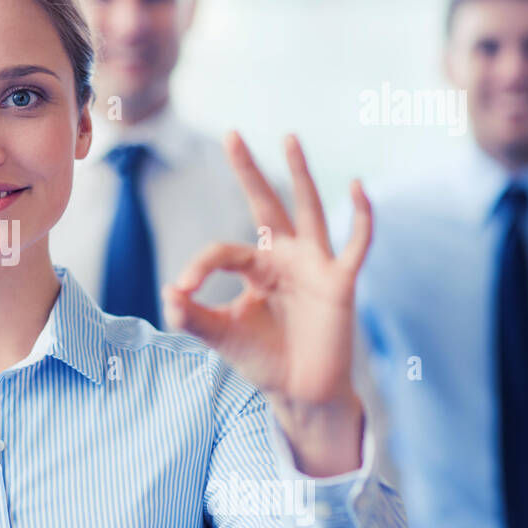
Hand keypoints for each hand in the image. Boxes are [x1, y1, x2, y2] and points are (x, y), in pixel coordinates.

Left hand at [162, 132, 370, 473]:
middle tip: (231, 134)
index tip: (183, 290)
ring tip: (288, 138)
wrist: (299, 393)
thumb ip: (191, 315)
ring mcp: (314, 266)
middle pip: (265, 204)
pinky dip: (361, 217)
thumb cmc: (263, 360)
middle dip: (248, 171)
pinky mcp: (340, 281)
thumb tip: (166, 293)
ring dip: (299, 173)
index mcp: (256, 268)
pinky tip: (358, 187)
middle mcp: (285, 258)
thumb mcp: (220, 335)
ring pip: (307, 209)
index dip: (199, 267)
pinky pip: (355, 244)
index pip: (223, 251)